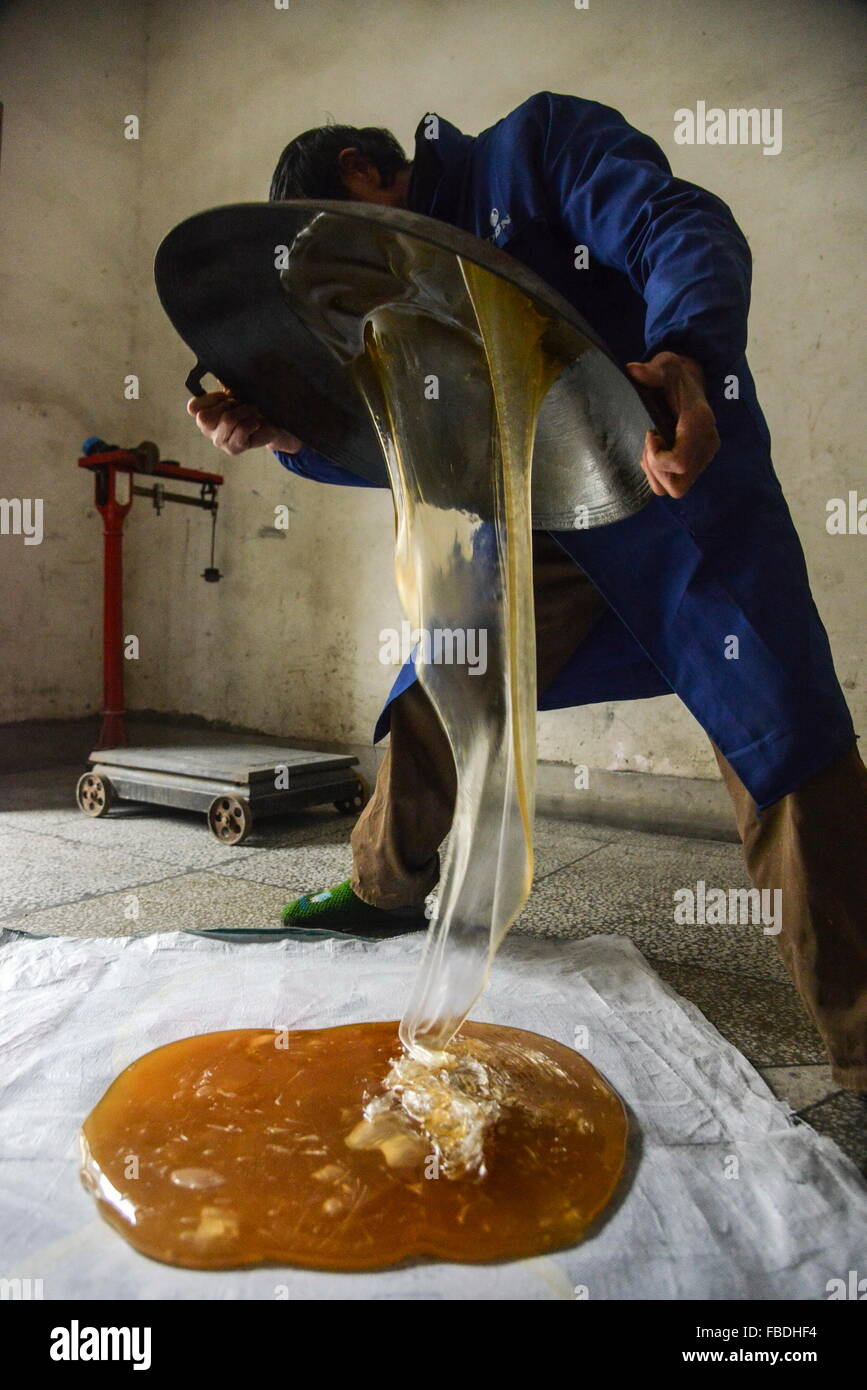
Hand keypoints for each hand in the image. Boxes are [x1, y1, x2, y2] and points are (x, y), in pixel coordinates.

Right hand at [186, 390, 302, 455]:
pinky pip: (241, 430)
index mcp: (203, 412)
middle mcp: (207, 429)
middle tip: (239, 404)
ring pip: (227, 420)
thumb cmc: (250, 404)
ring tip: (251, 411)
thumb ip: (226, 384)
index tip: (226, 396)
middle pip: (204, 417)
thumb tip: (222, 378)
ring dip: (243, 411)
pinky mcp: (233, 449)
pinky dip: (251, 422)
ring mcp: (219, 440)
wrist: (270, 422)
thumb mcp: (237, 390)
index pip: (193, 407)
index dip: (211, 398)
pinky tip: (255, 423)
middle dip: (226, 405)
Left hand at [626, 352, 719, 498]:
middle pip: (678, 486)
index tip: (650, 435)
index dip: (657, 459)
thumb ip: (651, 371)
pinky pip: (677, 484)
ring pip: (676, 489)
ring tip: (653, 448)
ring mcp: (704, 457)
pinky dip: (662, 474)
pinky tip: (658, 452)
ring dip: (657, 474)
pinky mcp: (699, 463)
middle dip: (655, 470)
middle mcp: (707, 444)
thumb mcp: (664, 366)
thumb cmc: (674, 376)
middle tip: (650, 444)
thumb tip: (633, 370)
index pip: (679, 463)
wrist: (692, 380)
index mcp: (699, 424)